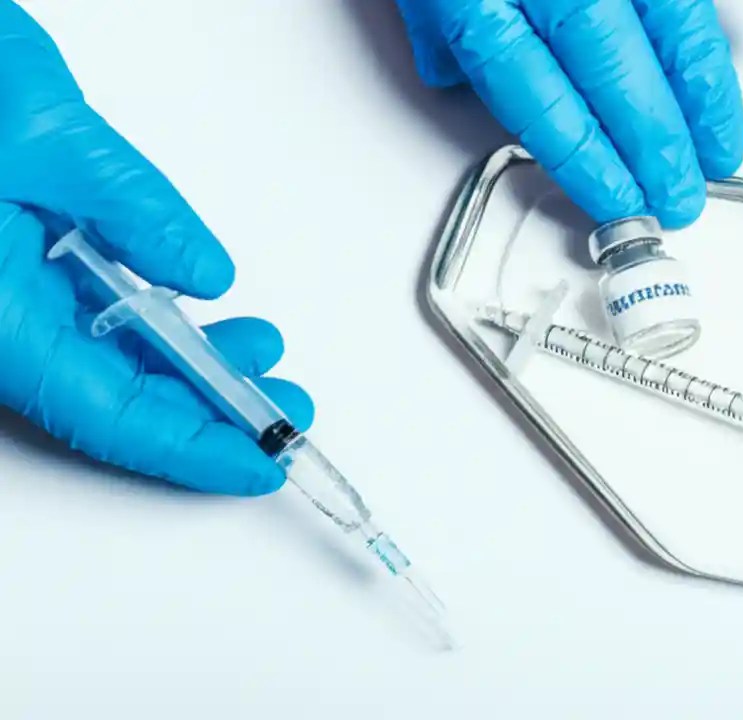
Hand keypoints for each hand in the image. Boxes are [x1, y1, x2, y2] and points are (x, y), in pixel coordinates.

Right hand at [0, 1, 311, 494]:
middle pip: (113, 400)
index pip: (107, 413)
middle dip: (208, 414)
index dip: (192, 448)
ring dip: (191, 368)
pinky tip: (206, 325)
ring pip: (107, 364)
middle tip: (285, 415)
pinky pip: (94, 321)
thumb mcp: (43, 138)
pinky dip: (157, 328)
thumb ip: (133, 210)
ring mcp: (6, 299)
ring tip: (261, 356)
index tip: (258, 464)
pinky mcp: (18, 272)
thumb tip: (207, 275)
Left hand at [395, 0, 742, 227]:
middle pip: (615, 71)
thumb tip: (455, 73)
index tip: (616, 197)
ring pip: (679, 21)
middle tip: (683, 196)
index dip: (584, 155)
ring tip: (724, 149)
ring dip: (708, 92)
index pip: (538, 90)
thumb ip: (431, 9)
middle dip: (657, 146)